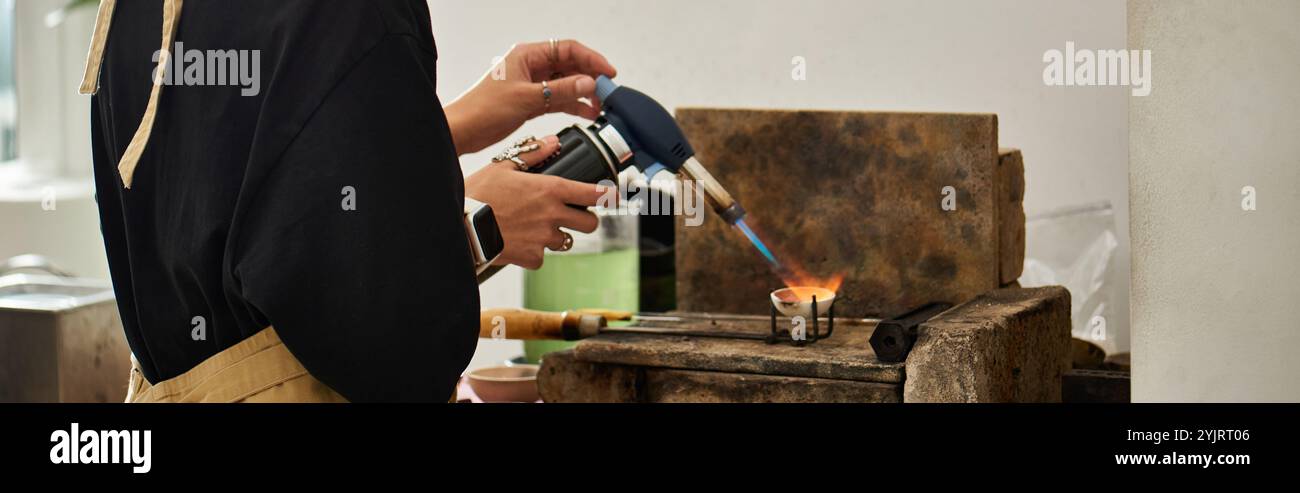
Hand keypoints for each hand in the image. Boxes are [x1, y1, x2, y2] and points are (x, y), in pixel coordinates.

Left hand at [445, 39, 617, 154]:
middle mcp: (532, 66)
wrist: (465, 130)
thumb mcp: (528, 98)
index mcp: (528, 54)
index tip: (608, 73)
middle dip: (591, 77)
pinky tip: (587, 113)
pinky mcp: (533, 100)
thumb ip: (561, 90)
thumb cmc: (483, 108)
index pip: (568, 49)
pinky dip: (574, 105)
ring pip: (567, 83)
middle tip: (607, 92)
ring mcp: (533, 83)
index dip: (592, 59)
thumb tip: (589, 83)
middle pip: (570, 65)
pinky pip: (560, 98)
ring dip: (584, 93)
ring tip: (600, 105)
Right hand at [465, 135, 610, 268]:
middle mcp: (552, 214)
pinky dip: (534, 253)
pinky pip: (542, 257)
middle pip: (589, 224)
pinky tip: (519, 243)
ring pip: (566, 241)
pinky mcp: (532, 258)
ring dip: (557, 236)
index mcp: (550, 189)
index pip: (592, 193)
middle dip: (584, 220)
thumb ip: (532, 155)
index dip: (608, 195)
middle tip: (572, 216)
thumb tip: (552, 142)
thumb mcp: (503, 166)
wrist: (460, 226)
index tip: (614, 196)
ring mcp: (544, 239)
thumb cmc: (479, 193)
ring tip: (536, 228)